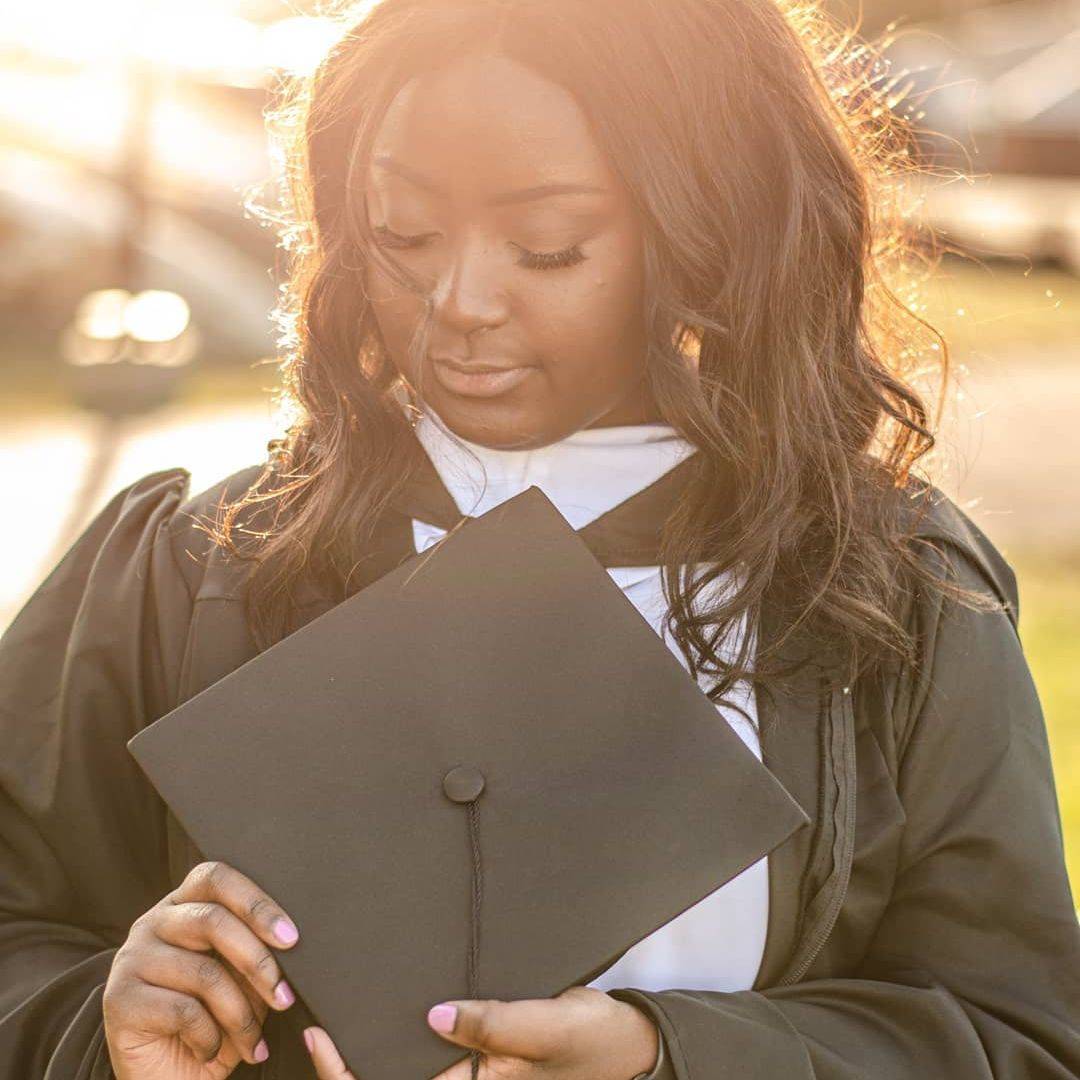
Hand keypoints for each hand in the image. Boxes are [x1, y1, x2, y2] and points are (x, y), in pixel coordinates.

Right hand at [103, 860, 300, 1079]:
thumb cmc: (211, 1021)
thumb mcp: (240, 982)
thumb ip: (255, 953)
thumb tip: (290, 941)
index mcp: (184, 905)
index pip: (216, 878)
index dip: (256, 903)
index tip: (290, 938)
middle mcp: (153, 923)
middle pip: (213, 921)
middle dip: (258, 962)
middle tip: (284, 997)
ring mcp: (132, 958)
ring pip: (203, 972)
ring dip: (240, 1015)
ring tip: (255, 1042)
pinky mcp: (119, 999)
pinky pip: (183, 1010)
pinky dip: (210, 1037)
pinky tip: (211, 1051)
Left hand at [302, 986, 659, 1079]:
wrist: (627, 1044)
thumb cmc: (590, 1040)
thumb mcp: (546, 1026)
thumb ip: (493, 1024)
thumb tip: (433, 1016)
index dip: (346, 1073)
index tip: (321, 1037)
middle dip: (349, 1065)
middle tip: (316, 1022)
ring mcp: (472, 1078)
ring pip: (407, 1071)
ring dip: (372, 1054)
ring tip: (343, 1012)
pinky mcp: (480, 1063)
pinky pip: (431, 1058)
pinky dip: (404, 1038)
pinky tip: (391, 1009)